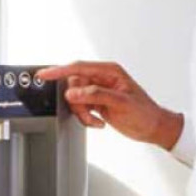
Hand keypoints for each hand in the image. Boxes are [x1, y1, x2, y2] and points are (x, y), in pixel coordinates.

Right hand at [39, 61, 182, 152]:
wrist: (152, 127)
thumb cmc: (144, 112)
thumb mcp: (121, 103)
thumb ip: (95, 95)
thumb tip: (73, 92)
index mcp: (110, 71)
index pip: (78, 68)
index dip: (59, 71)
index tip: (44, 74)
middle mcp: (102, 79)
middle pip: (74, 85)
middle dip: (77, 103)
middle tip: (89, 113)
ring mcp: (98, 91)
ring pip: (75, 99)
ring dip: (82, 113)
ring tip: (96, 120)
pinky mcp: (96, 102)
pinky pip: (80, 108)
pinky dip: (86, 118)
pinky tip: (99, 122)